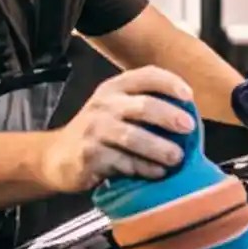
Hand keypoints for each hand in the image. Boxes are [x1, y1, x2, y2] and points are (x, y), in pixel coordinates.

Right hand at [40, 66, 196, 192]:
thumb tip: (189, 120)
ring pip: (133, 137)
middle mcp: (104, 104)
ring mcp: (95, 130)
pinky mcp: (90, 155)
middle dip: (169, 116)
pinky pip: (123, 162)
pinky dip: (144, 168)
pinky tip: (157, 173)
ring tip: (177, 158)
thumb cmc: (99, 132)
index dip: (170, 83)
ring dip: (159, 148)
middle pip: (143, 106)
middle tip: (189, 128)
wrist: (58, 156)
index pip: (146, 75)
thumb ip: (145, 109)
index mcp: (115, 88)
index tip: (189, 97)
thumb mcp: (117, 110)